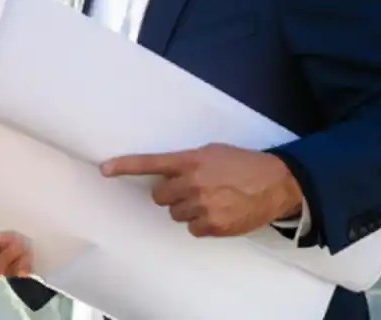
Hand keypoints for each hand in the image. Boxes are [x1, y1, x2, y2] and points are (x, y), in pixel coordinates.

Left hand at [101, 143, 302, 236]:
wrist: (275, 182)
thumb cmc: (243, 164)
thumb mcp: (213, 152)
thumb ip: (188, 162)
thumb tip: (169, 173)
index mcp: (190, 161)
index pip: (151, 163)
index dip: (125, 166)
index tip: (105, 169)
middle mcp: (192, 184)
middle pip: (160, 196)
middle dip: (171, 193)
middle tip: (191, 189)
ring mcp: (202, 206)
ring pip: (175, 214)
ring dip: (187, 209)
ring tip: (211, 199)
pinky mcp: (212, 226)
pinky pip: (192, 228)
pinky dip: (201, 223)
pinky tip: (218, 212)